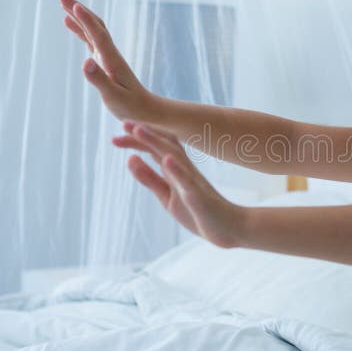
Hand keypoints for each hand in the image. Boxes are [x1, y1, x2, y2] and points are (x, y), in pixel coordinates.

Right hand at [60, 0, 154, 120]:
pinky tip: (69, 23)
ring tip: (63, 2)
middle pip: (95, 26)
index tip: (73, 6)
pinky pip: (90, 39)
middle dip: (78, 10)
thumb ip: (99, 79)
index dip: (86, 21)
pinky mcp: (104, 60)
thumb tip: (86, 62)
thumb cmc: (130, 105)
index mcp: (112, 60)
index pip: (98, 36)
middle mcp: (110, 54)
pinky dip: (79, 28)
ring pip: (92, 30)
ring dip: (78, 15)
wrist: (145, 109)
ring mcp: (107, 56)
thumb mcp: (113, 96)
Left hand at [113, 120, 243, 248]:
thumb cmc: (198, 212)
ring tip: (141, 129)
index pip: (157, 149)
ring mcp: (193, 182)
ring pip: (175, 158)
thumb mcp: (166, 195)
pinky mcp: (200, 197)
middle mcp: (186, 171)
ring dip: (157, 143)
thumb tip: (129, 158)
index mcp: (177, 170)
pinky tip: (167, 160)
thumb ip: (149, 178)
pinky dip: (177, 170)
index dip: (140, 139)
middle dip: (146, 134)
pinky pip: (188, 182)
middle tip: (125, 121)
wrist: (230, 228)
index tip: (121, 128)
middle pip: (165, 147)